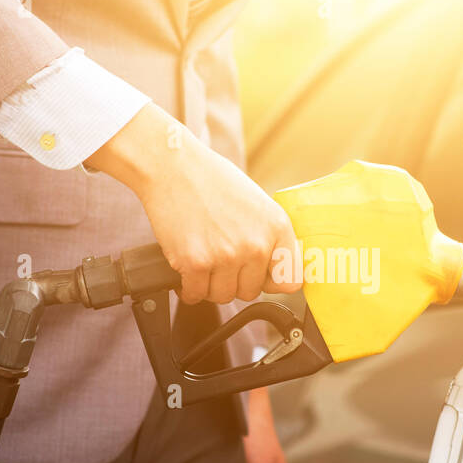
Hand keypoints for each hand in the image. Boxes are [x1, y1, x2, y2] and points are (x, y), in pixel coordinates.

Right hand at [85, 102, 301, 304]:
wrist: (172, 166)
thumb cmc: (211, 180)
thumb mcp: (257, 202)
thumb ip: (268, 235)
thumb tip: (274, 268)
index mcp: (277, 227)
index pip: (290, 281)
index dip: (272, 281)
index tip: (259, 277)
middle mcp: (256, 244)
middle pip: (250, 291)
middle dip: (233, 281)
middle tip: (219, 261)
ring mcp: (226, 255)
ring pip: (222, 296)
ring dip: (209, 285)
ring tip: (202, 262)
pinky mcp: (196, 263)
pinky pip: (195, 294)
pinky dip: (188, 287)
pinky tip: (185, 269)